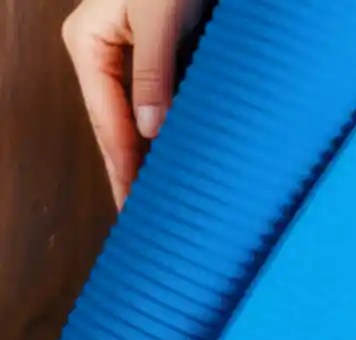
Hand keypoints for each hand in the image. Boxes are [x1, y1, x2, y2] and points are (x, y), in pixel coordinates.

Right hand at [62, 0, 206, 208]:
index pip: (107, 120)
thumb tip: (152, 130)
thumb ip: (154, 71)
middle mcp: (104, 51)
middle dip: (132, 171)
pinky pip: (162, 102)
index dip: (122, 167)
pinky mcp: (160, 53)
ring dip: (154, 156)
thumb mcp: (160, 17)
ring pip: (140, 116)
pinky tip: (185, 158)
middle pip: (117, 125)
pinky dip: (173, 131)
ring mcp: (129, 53)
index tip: (132, 207)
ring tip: (166, 202)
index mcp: (88, 42)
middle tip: (147, 221)